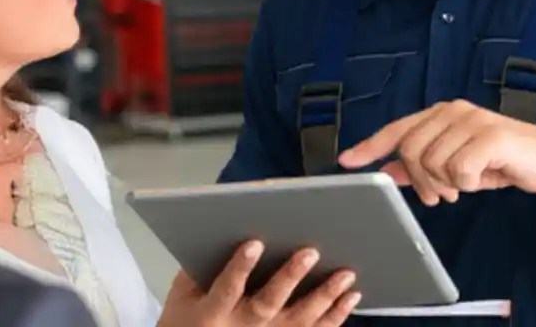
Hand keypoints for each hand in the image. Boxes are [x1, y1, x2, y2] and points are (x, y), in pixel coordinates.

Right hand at [157, 240, 360, 326]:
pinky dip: (335, 316)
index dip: (240, 267)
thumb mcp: (184, 293)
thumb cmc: (189, 320)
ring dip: (324, 296)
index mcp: (211, 314)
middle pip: (267, 305)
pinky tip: (351, 296)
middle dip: (289, 278)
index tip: (254, 243)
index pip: (226, 289)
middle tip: (310, 251)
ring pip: (297, 321)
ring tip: (345, 273)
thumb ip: (205, 263)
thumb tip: (233, 220)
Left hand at [337, 99, 535, 205]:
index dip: (371, 146)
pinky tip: (483, 179)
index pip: (398, 129)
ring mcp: (472, 121)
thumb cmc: (503, 161)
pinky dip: (469, 184)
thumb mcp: (457, 165)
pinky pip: (460, 171)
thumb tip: (390, 170)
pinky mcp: (491, 136)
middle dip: (421, 180)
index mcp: (443, 114)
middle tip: (439, 194)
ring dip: (448, 184)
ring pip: (434, 163)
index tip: (348, 161)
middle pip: (412, 150)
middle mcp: (454, 111)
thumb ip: (423, 165)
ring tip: (465, 185)